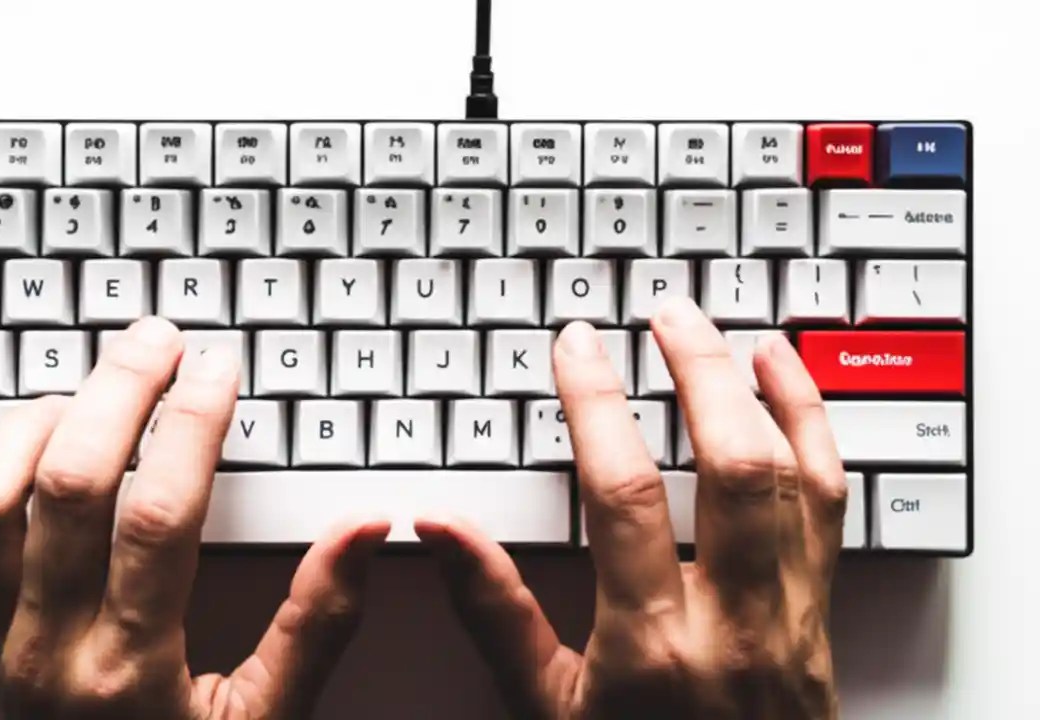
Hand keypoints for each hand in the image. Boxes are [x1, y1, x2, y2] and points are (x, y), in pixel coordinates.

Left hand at [0, 317, 389, 719]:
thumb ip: (316, 624)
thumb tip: (364, 530)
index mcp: (132, 666)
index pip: (159, 512)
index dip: (193, 422)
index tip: (218, 368)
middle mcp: (46, 646)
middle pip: (66, 481)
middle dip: (117, 389)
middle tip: (156, 341)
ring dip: (33, 425)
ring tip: (85, 393)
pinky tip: (8, 461)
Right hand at [417, 299, 845, 719]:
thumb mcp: (546, 706)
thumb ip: (494, 612)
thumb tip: (438, 528)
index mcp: (652, 646)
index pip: (627, 494)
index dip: (597, 403)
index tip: (577, 346)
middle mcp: (735, 623)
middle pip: (735, 465)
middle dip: (698, 370)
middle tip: (664, 312)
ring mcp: (792, 615)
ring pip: (798, 476)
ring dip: (763, 388)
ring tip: (725, 330)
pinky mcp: (822, 611)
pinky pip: (834, 505)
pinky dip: (817, 429)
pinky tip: (790, 383)